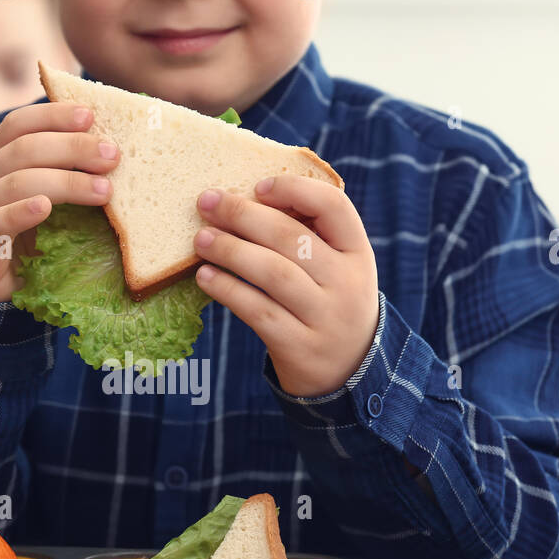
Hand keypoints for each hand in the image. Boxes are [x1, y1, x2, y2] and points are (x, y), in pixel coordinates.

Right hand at [0, 102, 119, 301]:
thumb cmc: (21, 241)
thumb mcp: (41, 202)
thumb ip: (62, 178)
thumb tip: (113, 157)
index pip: (18, 125)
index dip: (52, 115)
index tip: (90, 115)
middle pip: (22, 150)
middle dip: (72, 148)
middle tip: (112, 155)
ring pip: (15, 184)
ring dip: (64, 183)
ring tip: (102, 191)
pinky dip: (20, 213)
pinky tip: (44, 208)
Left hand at [192, 176, 378, 397]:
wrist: (348, 371)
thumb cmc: (327, 303)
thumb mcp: (336, 269)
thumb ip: (308, 236)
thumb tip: (243, 198)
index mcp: (358, 253)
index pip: (334, 207)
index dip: (294, 190)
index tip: (257, 186)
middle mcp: (347, 283)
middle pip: (292, 238)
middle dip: (244, 215)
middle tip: (207, 202)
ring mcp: (325, 317)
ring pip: (273, 273)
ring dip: (231, 251)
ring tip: (201, 239)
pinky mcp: (300, 346)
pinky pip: (258, 311)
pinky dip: (228, 290)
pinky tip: (205, 277)